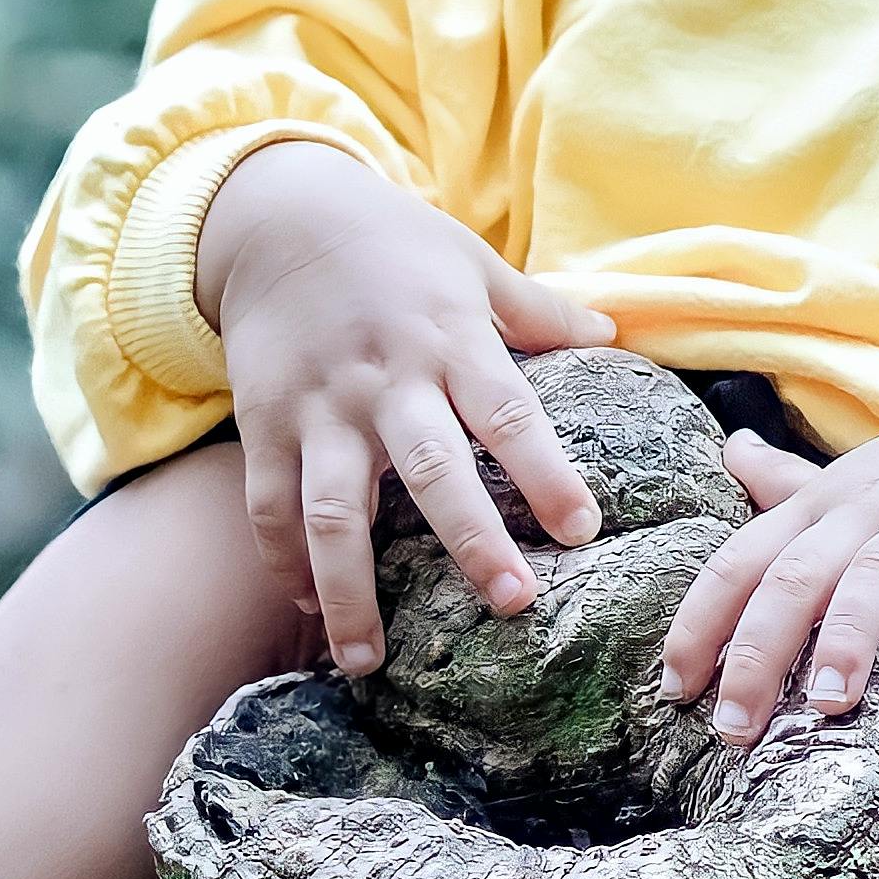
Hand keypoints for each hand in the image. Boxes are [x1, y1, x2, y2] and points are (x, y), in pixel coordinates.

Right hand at [194, 141, 614, 674]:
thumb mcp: (470, 261)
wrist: (275, 215)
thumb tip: (614, 336)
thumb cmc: (391, 241)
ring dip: (350, 592)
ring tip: (368, 664)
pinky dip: (284, 560)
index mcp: (449, 338)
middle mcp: (387, 380)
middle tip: (513, 604)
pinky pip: (269, 505)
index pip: (508, 413)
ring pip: (334, 511)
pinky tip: (308, 606)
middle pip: (432, 472)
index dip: (546, 472)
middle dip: (473, 541)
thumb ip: (537, 309)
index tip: (582, 529)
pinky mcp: (264, 423)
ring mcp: (320, 407)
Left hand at [658, 380, 878, 746]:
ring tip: (831, 701)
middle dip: (759, 650)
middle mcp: (872, 508)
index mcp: (822, 506)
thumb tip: (728, 452)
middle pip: (800, 574)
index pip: (743, 559)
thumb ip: (785, 485)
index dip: (701, 621)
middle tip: (735, 727)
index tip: (675, 689)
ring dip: (850, 632)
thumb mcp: (849, 484)